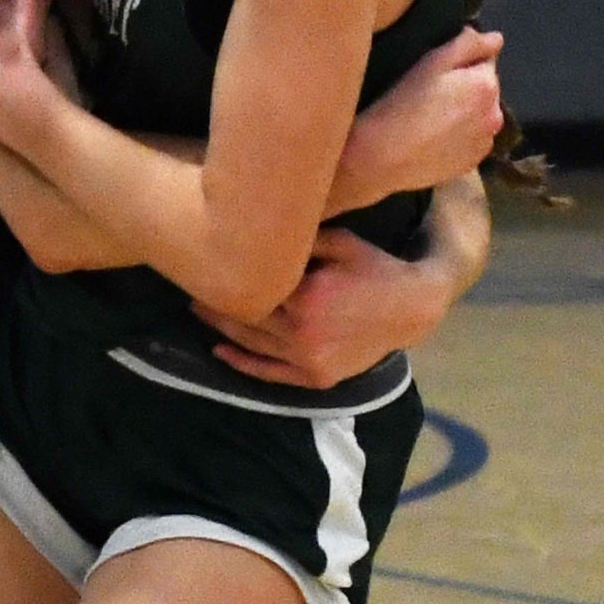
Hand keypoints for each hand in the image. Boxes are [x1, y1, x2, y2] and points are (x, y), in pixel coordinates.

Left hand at [192, 227, 448, 388]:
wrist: (413, 308)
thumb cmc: (373, 266)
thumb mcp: (337, 240)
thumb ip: (296, 237)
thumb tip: (251, 225)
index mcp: (305, 298)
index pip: (251, 287)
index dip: (226, 278)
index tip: (204, 265)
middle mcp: (303, 334)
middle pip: (246, 318)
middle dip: (216, 304)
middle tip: (191, 288)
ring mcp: (310, 360)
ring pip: (253, 346)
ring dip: (222, 330)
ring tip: (197, 312)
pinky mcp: (318, 377)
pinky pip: (272, 375)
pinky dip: (243, 364)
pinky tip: (220, 352)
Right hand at [338, 28, 502, 204]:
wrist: (384, 158)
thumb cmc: (403, 102)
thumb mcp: (431, 62)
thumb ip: (469, 44)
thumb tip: (497, 38)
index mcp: (487, 85)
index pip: (485, 60)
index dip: (460, 62)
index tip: (435, 71)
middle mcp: (495, 114)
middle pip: (484, 90)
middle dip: (466, 87)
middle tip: (430, 93)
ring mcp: (485, 143)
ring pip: (479, 116)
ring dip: (465, 113)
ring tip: (431, 117)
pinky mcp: (473, 164)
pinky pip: (471, 141)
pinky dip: (459, 136)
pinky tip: (434, 138)